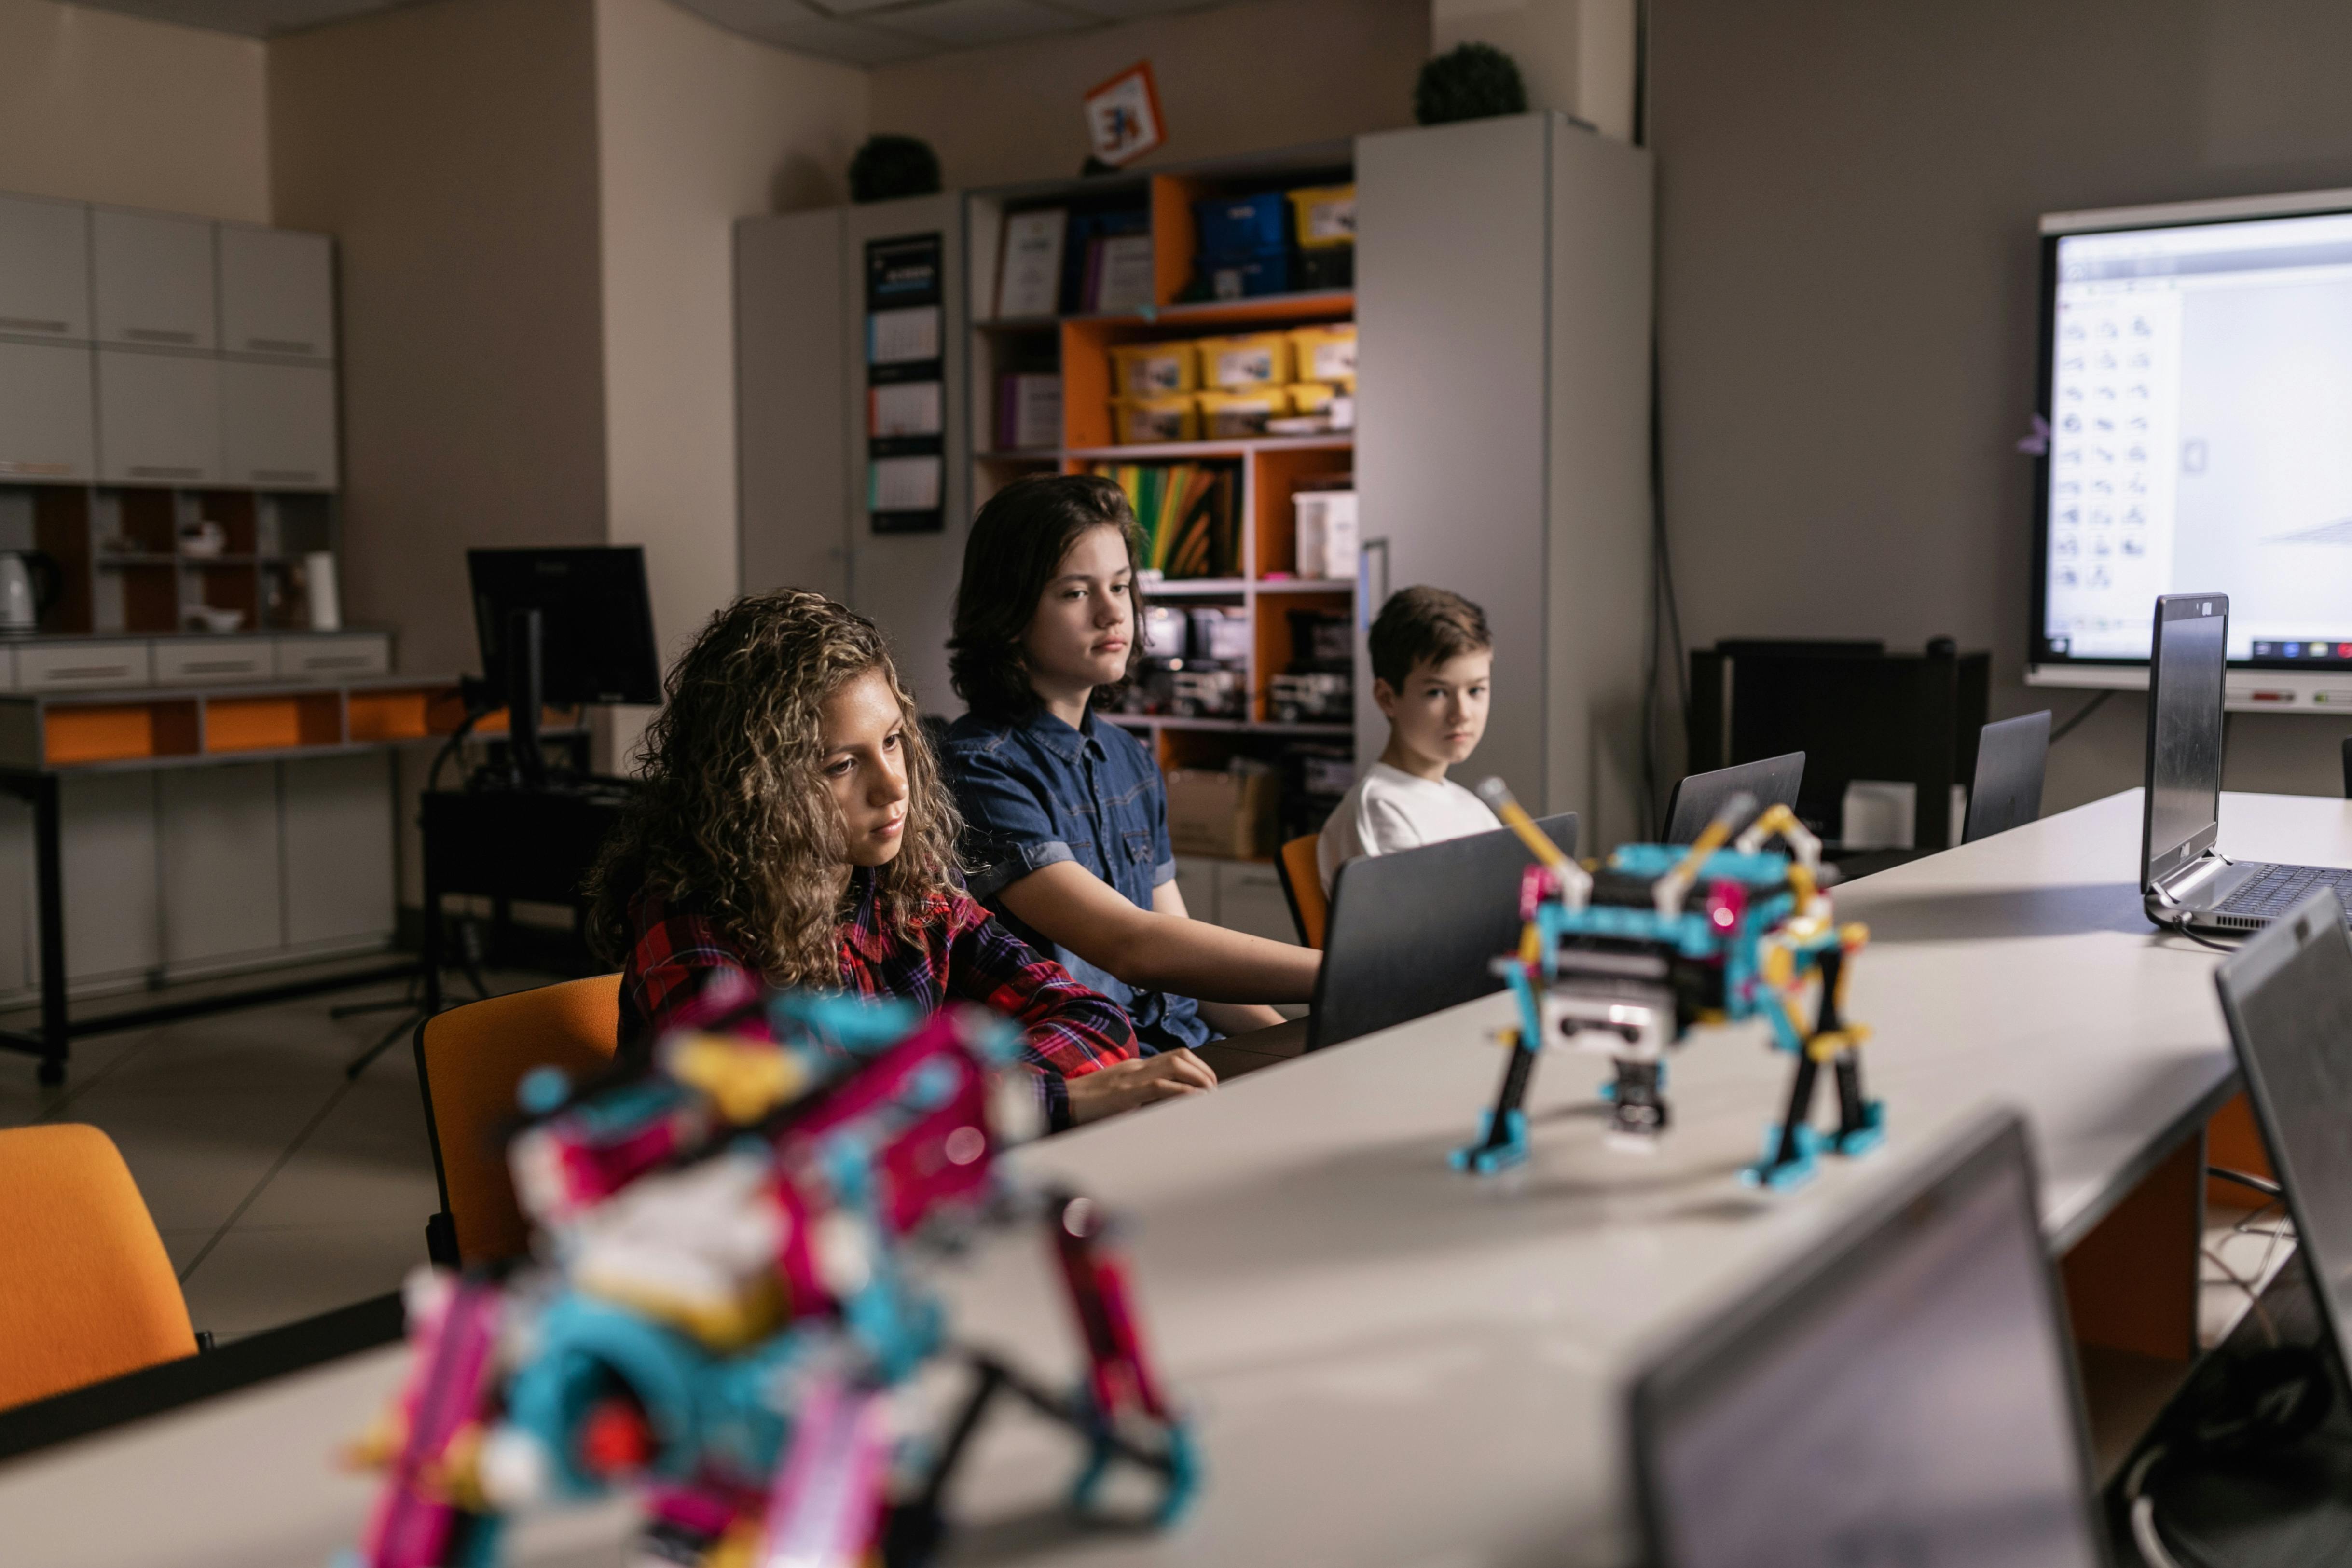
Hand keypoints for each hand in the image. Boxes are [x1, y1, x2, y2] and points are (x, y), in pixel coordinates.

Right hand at [1066, 1049, 1217, 1124]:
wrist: (1059, 1103)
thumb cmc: (1087, 1105)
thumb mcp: (1119, 1096)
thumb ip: (1140, 1096)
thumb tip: (1166, 1107)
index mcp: (1135, 1067)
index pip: (1174, 1056)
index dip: (1198, 1067)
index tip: (1209, 1085)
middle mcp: (1137, 1066)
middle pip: (1180, 1055)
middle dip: (1204, 1071)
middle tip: (1214, 1091)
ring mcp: (1131, 1077)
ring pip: (1176, 1064)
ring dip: (1198, 1078)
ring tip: (1208, 1096)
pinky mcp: (1126, 1092)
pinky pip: (1161, 1086)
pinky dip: (1182, 1092)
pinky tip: (1194, 1101)